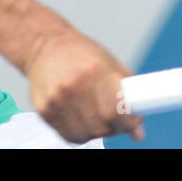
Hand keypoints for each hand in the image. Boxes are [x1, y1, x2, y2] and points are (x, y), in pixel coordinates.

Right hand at [24, 30, 145, 143]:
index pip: (115, 111)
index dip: (128, 122)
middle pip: (100, 127)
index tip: (132, 121)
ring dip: (95, 132)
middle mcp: (73, 85)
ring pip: (83, 135)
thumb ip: (128, 96)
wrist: (44, 45)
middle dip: (113, 128)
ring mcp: (55, 98)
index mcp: (94, 70)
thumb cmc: (81, 53)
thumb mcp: (110, 64)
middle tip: (115, 120)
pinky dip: (78, 132)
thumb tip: (138, 134)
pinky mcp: (43, 108)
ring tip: (97, 118)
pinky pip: (67, 134)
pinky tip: (82, 119)